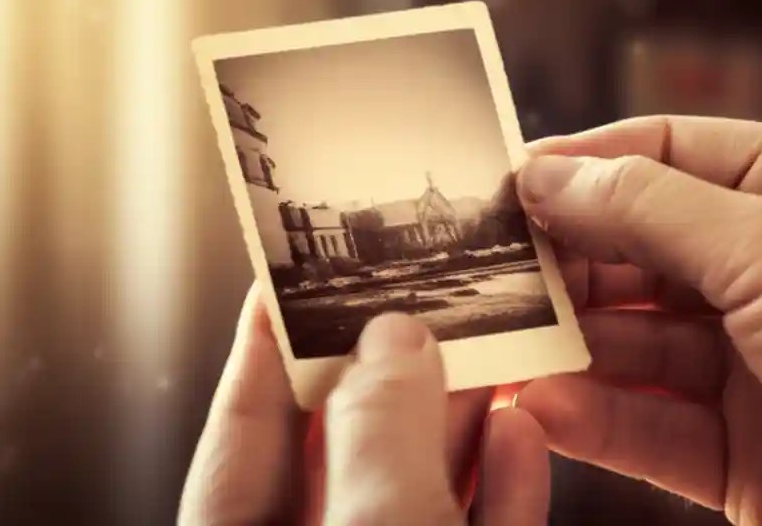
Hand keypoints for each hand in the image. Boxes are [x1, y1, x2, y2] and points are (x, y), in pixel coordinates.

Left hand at [178, 282, 549, 524]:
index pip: (243, 422)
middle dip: (386, 368)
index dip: (271, 339)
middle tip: (421, 294)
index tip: (294, 271)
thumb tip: (396, 339)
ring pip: (415, 491)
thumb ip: (380, 427)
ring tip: (488, 347)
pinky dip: (502, 490)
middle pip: (339, 447)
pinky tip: (519, 431)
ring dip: (455, 421)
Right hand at [515, 115, 761, 524]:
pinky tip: (545, 405)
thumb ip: (646, 207)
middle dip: (564, 262)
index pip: (668, 153)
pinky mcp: (743, 455)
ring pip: (631, 343)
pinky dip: (592, 419)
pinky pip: (648, 427)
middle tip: (483, 266)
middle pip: (636, 251)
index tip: (506, 180)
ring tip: (498, 342)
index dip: (585, 163)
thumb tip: (549, 176)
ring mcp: (757, 368)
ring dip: (566, 346)